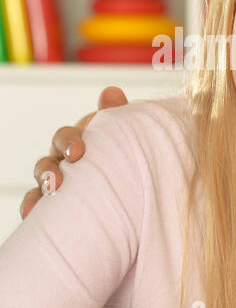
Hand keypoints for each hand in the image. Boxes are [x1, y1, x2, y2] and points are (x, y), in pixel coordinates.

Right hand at [21, 86, 127, 218]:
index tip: (77, 153)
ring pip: (42, 182)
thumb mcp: (125, 134)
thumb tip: (111, 92)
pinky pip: (39, 203)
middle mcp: (64, 160)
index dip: (69, 142)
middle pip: (49, 160)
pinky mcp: (58, 201)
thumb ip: (118, 115)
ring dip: (40, 189)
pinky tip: (29, 215)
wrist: (135, 179)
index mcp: (79, 141)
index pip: (66, 136)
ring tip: (47, 197)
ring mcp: (60, 180)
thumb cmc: (127, 151)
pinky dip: (32, 207)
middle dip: (50, 170)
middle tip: (57, 181)